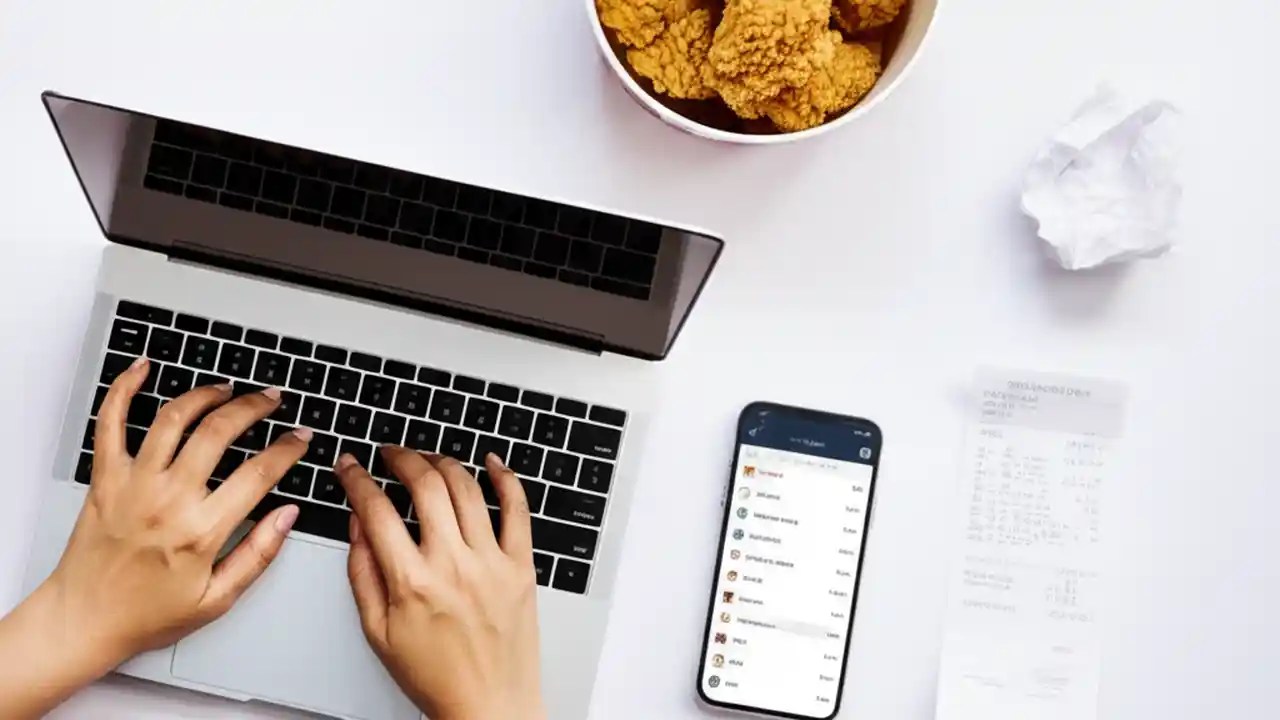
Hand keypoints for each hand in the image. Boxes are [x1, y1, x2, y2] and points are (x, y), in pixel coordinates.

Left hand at [0, 357, 311, 717]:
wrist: (83, 620)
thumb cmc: (146, 613)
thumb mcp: (217, 599)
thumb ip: (258, 554)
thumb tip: (288, 515)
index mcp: (200, 531)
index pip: (258, 474)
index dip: (287, 449)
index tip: (300, 438)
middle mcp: (167, 500)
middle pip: (218, 432)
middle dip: (253, 407)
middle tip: (270, 400)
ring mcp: (133, 484)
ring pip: (173, 418)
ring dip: (205, 394)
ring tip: (226, 389)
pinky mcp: (105, 478)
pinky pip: (111, 423)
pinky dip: (124, 390)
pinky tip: (142, 370)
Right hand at [337, 448, 545, 719]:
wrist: (489, 705)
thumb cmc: (435, 676)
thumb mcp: (378, 632)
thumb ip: (362, 573)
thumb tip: (357, 523)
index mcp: (411, 582)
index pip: (376, 510)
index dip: (357, 479)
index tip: (351, 467)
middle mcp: (453, 565)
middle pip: (425, 485)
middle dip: (402, 458)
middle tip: (391, 453)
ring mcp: (491, 562)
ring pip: (467, 488)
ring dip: (444, 462)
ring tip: (429, 459)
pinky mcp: (521, 566)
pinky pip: (518, 510)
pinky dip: (506, 479)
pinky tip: (493, 463)